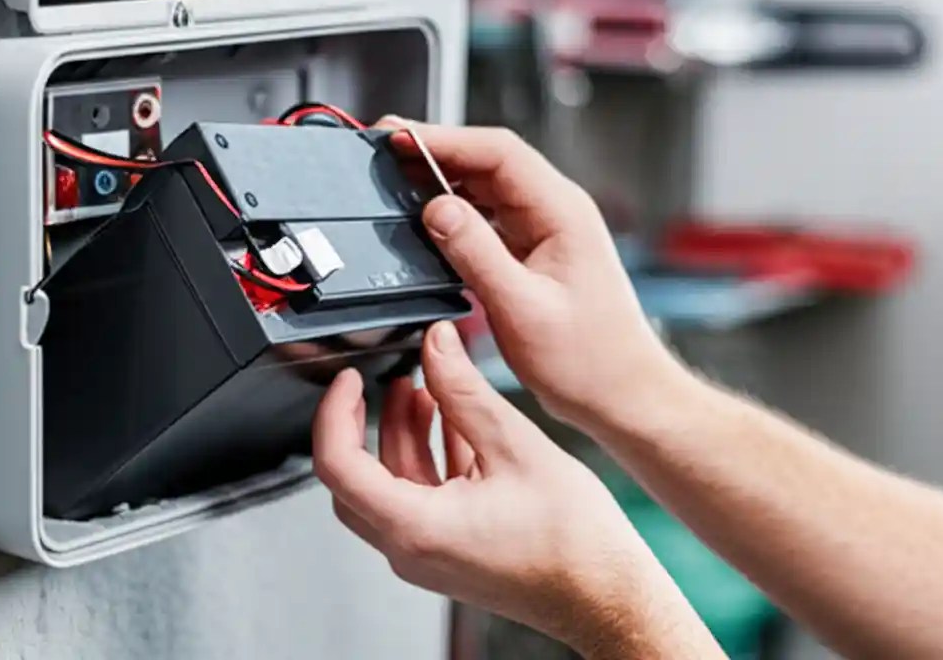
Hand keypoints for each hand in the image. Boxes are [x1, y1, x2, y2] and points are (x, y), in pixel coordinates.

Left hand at [313, 322, 716, 656]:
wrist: (608, 596)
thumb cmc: (575, 544)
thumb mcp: (515, 446)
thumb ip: (466, 391)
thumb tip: (438, 345)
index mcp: (415, 527)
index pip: (338, 465)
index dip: (335, 413)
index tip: (350, 379)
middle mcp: (411, 549)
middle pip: (356, 477)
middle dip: (365, 421)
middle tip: (379, 380)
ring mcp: (429, 553)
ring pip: (390, 485)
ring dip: (402, 434)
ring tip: (426, 388)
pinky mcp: (450, 550)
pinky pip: (420, 498)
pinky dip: (428, 457)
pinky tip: (455, 422)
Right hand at [383, 119, 687, 432]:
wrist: (621, 394)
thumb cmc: (589, 360)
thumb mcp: (522, 307)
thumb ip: (475, 253)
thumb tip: (435, 209)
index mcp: (562, 212)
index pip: (498, 152)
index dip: (443, 139)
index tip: (399, 138)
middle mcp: (556, 212)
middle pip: (488, 161)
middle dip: (435, 152)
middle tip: (385, 151)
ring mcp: (546, 230)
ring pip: (486, 187)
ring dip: (442, 181)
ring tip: (398, 181)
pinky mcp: (534, 252)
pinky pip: (488, 217)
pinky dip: (455, 213)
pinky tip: (428, 221)